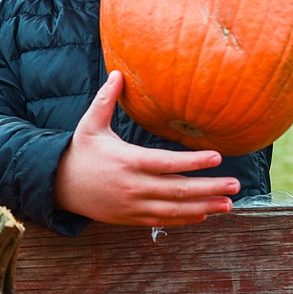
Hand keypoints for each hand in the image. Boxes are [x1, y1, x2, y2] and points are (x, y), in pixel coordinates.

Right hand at [53, 71, 239, 226]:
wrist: (57, 186)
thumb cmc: (78, 151)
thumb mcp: (89, 124)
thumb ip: (105, 100)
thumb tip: (117, 72)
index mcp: (127, 161)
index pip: (167, 163)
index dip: (193, 161)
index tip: (217, 157)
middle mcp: (133, 186)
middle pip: (178, 189)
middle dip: (209, 187)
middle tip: (235, 184)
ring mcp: (133, 205)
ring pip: (174, 209)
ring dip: (204, 206)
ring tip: (228, 204)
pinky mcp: (131, 218)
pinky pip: (163, 221)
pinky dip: (185, 218)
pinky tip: (204, 213)